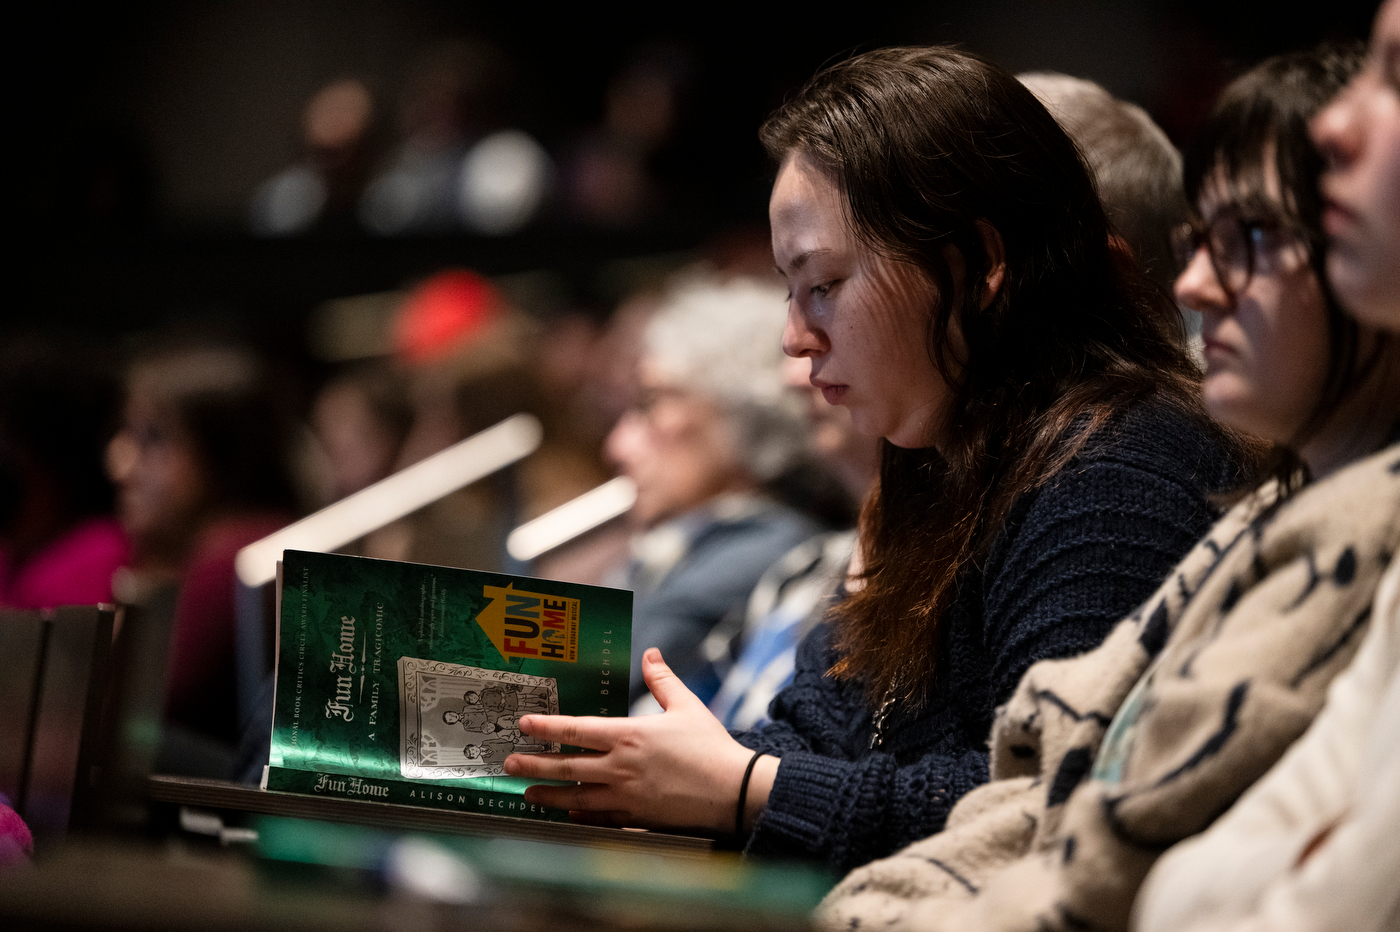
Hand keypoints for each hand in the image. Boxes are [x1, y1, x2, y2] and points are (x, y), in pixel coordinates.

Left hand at [504, 648, 776, 833]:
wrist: (734, 791)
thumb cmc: (711, 747)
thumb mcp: (687, 705)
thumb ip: (662, 680)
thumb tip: (649, 654)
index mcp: (629, 735)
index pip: (575, 730)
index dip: (546, 727)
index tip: (523, 725)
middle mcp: (620, 767)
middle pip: (566, 767)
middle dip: (533, 765)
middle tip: (509, 764)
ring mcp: (626, 796)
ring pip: (575, 796)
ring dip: (548, 794)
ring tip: (527, 793)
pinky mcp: (636, 819)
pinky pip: (599, 817)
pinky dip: (579, 814)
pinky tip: (567, 811)